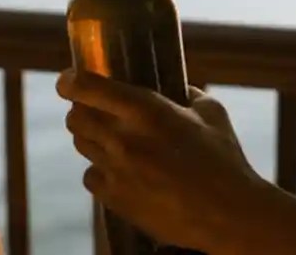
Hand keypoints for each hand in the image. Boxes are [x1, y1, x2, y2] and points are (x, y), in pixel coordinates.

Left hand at [56, 69, 272, 251]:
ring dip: (91, 137)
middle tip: (93, 109)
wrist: (228, 215)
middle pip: (75, 116)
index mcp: (146, 110)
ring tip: (112, 140)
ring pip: (81, 144)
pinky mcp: (115, 199)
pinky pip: (90, 176)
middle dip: (80, 109)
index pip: (87, 87)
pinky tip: (120, 171)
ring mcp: (116, 170)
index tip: (67, 80)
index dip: (70, 81)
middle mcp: (123, 137)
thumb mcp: (212, 114)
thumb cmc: (224, 162)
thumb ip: (190, 95)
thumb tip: (179, 88)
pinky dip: (100, 171)